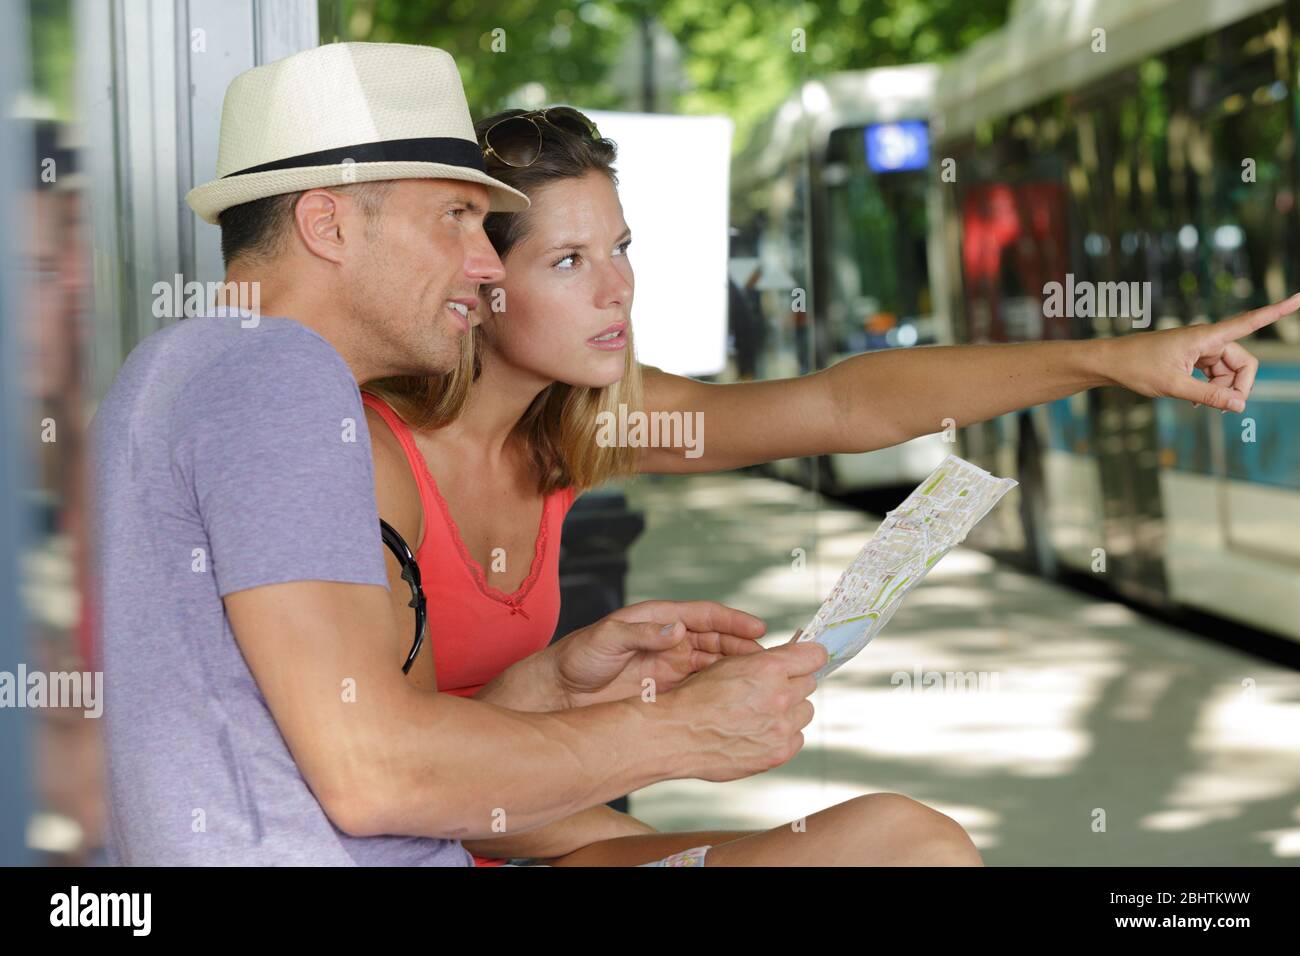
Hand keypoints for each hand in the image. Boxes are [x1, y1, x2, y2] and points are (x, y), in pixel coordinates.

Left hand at [549, 600, 766, 708]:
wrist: (559, 692)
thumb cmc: (578, 657)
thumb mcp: (607, 639)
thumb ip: (642, 633)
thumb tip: (676, 628)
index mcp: (659, 618)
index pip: (704, 615)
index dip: (732, 621)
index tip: (757, 628)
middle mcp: (669, 639)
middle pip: (717, 640)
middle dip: (745, 648)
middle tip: (772, 660)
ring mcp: (670, 664)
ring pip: (715, 665)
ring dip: (738, 670)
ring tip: (764, 680)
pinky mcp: (667, 689)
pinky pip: (702, 687)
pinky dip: (722, 690)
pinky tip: (739, 699)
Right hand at [662, 640, 827, 781]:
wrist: (676, 734)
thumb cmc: (696, 697)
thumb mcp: (729, 664)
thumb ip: (765, 661)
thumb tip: (793, 659)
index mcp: (769, 668)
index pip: (814, 656)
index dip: (809, 656)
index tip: (807, 659)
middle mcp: (780, 696)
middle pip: (809, 683)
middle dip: (793, 683)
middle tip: (771, 688)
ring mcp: (780, 728)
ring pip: (805, 711)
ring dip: (790, 709)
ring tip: (762, 712)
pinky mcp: (778, 753)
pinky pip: (797, 738)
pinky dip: (784, 734)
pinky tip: (760, 730)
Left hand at [1101, 292, 1299, 411]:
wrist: (1111, 362)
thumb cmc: (1137, 368)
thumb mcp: (1174, 386)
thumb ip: (1208, 396)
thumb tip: (1240, 406)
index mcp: (1205, 337)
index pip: (1250, 321)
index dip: (1277, 311)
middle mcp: (1207, 339)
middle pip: (1243, 361)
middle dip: (1239, 385)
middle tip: (1223, 408)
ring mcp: (1201, 348)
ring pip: (1229, 371)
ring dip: (1222, 389)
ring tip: (1199, 404)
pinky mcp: (1193, 357)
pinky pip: (1215, 373)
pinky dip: (1212, 388)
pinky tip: (1198, 402)